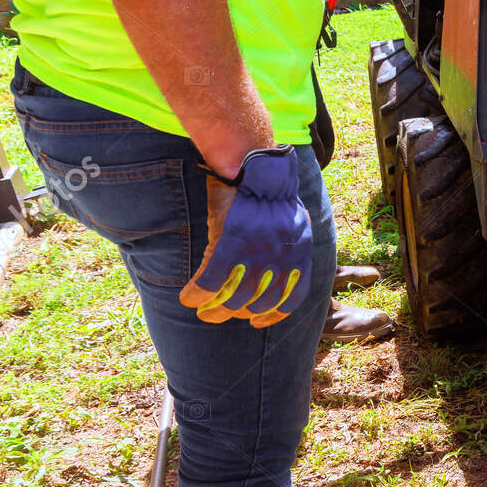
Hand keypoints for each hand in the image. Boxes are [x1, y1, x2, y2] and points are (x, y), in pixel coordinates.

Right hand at [180, 147, 312, 327]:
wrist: (254, 164)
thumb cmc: (268, 191)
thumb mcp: (293, 222)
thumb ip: (289, 247)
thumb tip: (285, 265)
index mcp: (298, 253)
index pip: (292, 299)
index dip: (273, 316)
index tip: (257, 322)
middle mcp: (281, 257)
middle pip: (259, 303)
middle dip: (237, 314)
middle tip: (220, 315)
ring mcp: (256, 252)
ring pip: (233, 297)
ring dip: (215, 311)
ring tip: (204, 312)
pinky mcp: (229, 243)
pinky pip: (210, 281)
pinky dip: (197, 294)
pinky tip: (188, 298)